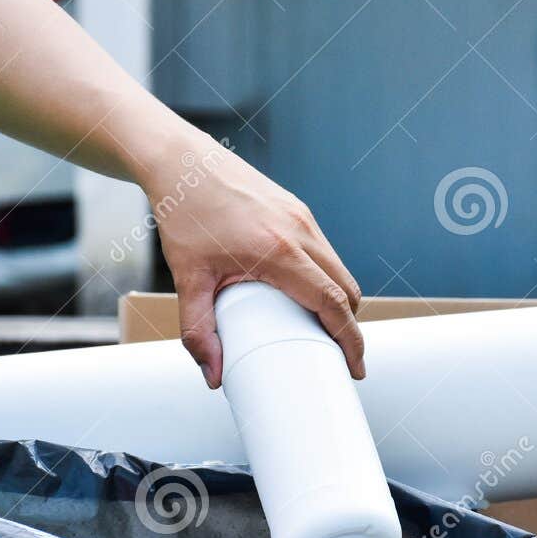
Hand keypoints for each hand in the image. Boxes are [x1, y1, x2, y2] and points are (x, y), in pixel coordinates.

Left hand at [145, 138, 364, 387]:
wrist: (181, 162)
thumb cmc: (185, 213)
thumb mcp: (187, 278)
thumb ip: (197, 330)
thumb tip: (213, 375)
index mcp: (278, 251)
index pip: (332, 303)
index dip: (350, 340)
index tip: (355, 366)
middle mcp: (299, 231)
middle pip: (346, 289)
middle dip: (349, 327)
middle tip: (340, 357)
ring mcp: (302, 217)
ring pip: (338, 268)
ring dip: (339, 301)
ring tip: (323, 329)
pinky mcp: (296, 209)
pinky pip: (324, 251)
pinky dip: (326, 278)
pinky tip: (307, 293)